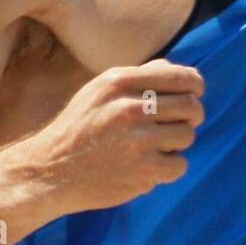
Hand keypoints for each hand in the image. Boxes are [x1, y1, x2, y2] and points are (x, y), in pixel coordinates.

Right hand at [30, 59, 204, 213]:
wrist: (50, 171)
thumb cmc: (80, 127)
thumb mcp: (100, 91)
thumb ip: (140, 77)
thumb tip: (185, 73)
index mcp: (119, 82)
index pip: (181, 76)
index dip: (195, 85)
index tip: (195, 93)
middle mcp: (129, 108)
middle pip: (190, 106)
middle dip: (192, 115)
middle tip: (181, 123)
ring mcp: (137, 141)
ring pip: (187, 135)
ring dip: (177, 142)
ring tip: (156, 146)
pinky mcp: (142, 172)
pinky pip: (179, 165)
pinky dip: (170, 167)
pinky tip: (150, 166)